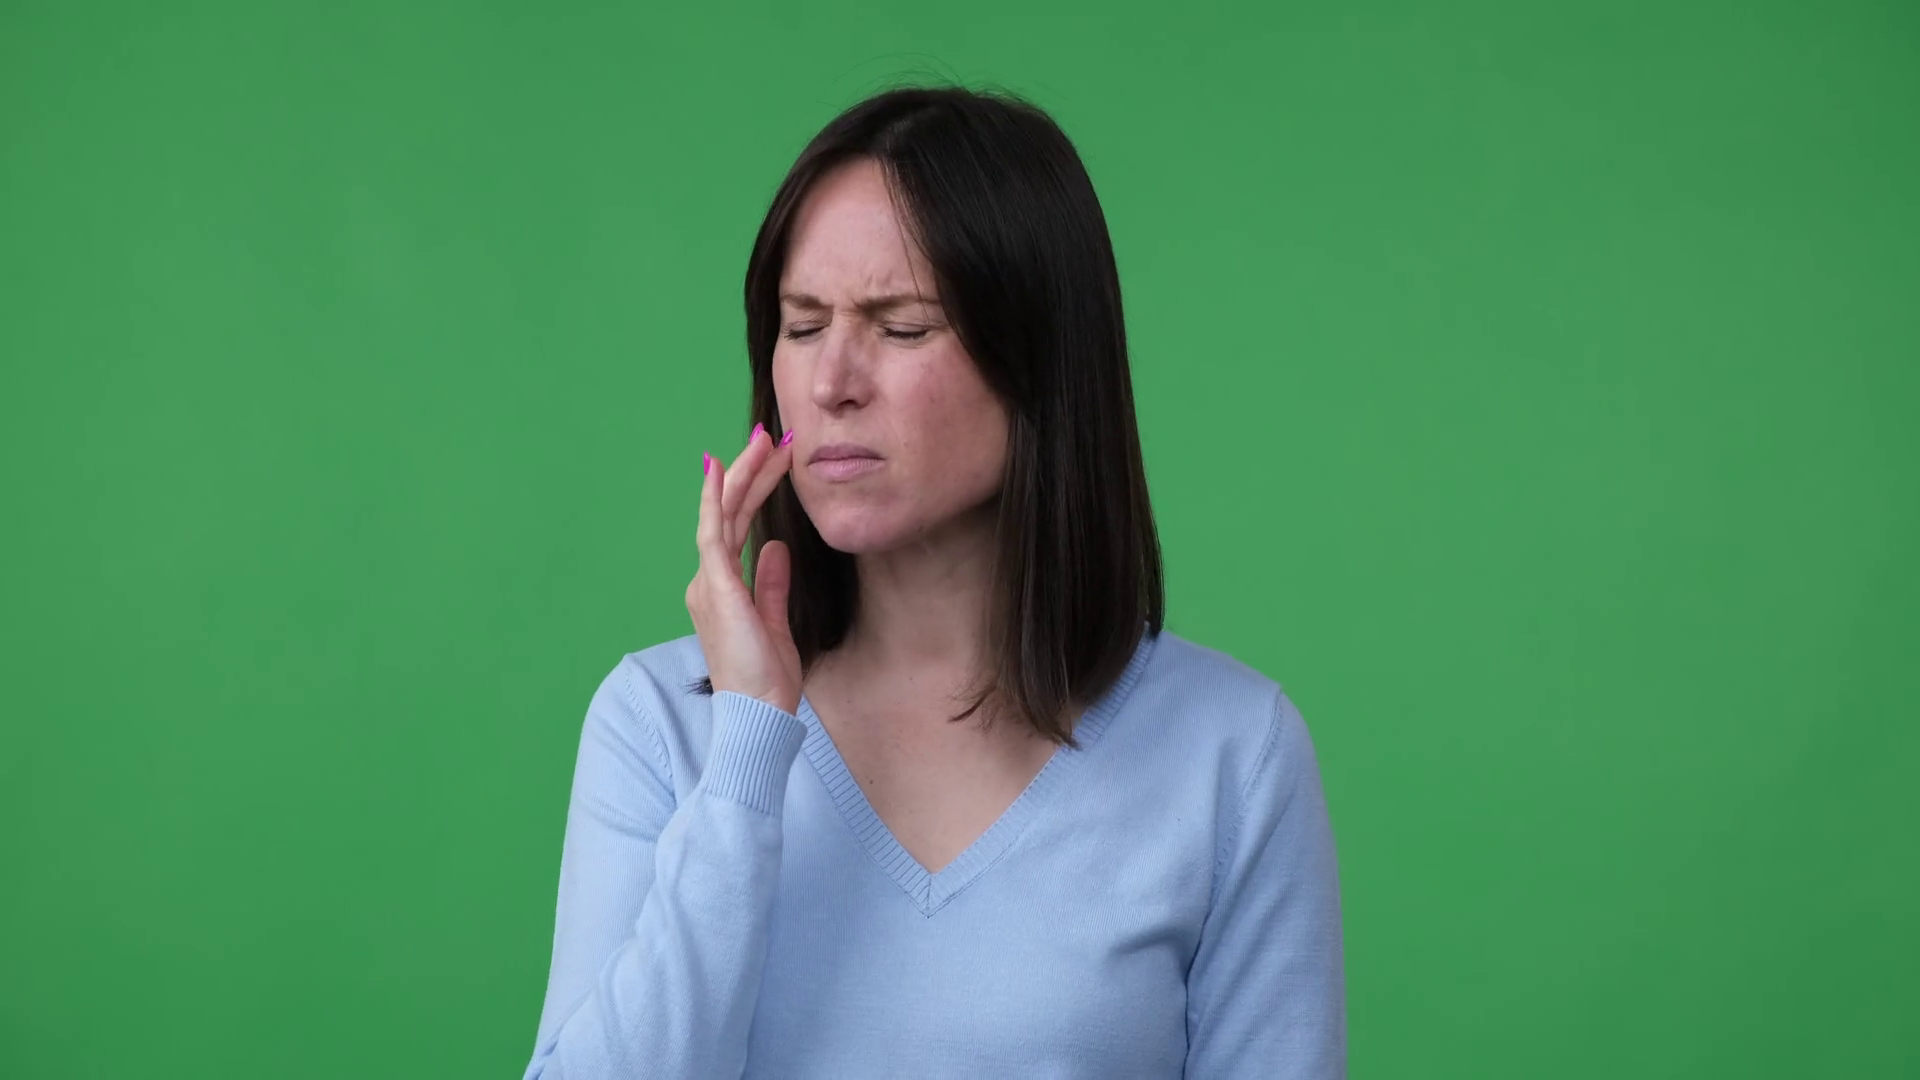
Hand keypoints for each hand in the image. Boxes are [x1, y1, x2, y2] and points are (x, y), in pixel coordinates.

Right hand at [686, 423, 801, 714]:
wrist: (758, 714)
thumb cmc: (765, 680)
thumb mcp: (775, 622)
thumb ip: (771, 584)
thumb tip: (776, 547)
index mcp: (721, 589)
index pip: (736, 526)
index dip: (753, 490)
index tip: (773, 460)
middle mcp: (708, 581)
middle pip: (727, 512)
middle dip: (748, 470)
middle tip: (771, 435)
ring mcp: (709, 582)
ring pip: (722, 513)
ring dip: (743, 474)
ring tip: (764, 440)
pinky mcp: (716, 588)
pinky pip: (713, 533)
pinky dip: (716, 500)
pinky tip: (722, 471)